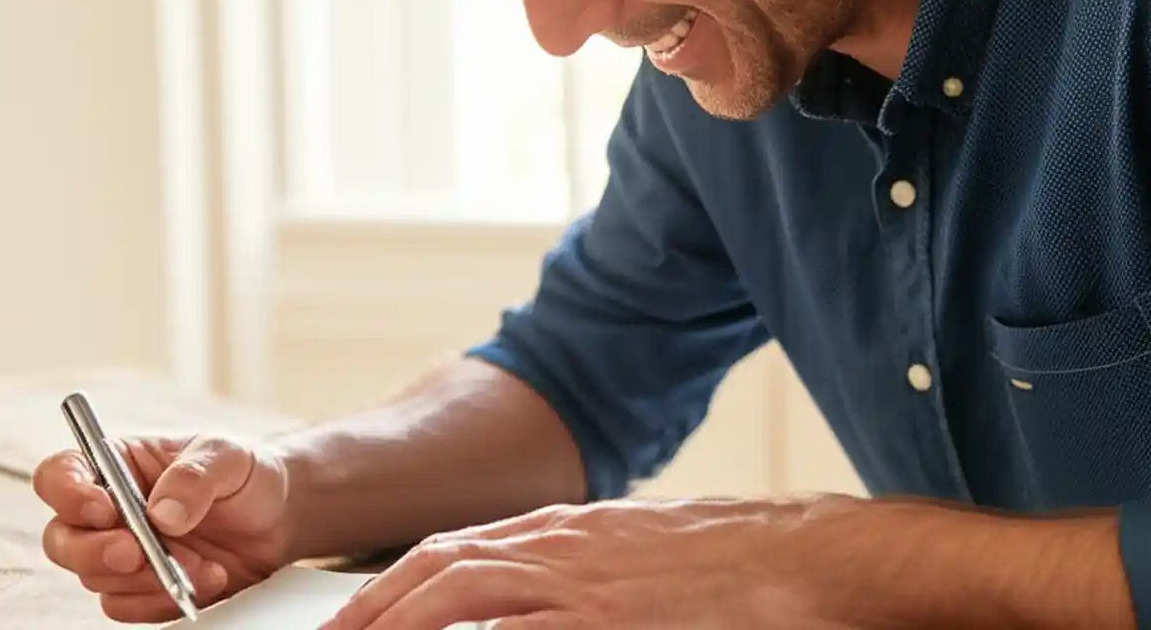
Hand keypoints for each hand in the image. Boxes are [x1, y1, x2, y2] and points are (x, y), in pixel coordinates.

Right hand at [33, 435, 293, 622]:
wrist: (280, 517)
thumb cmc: (248, 473)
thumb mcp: (228, 456)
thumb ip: (194, 476)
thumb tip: (162, 514)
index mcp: (118, 464)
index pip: (61, 475)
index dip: (68, 494)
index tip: (103, 509)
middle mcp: (110, 510)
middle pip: (63, 539)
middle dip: (94, 552)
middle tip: (137, 553)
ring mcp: (123, 551)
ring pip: (95, 578)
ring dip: (145, 578)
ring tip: (200, 563)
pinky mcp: (143, 588)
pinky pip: (127, 606)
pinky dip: (163, 599)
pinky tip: (208, 579)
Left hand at [320, 496, 863, 629]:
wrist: (797, 558)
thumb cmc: (721, 559)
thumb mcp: (633, 550)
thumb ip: (574, 566)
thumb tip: (519, 602)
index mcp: (564, 530)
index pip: (452, 548)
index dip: (391, 585)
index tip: (353, 619)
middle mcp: (560, 547)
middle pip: (439, 566)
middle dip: (372, 608)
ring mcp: (583, 583)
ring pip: (462, 592)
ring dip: (399, 623)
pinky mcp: (610, 620)